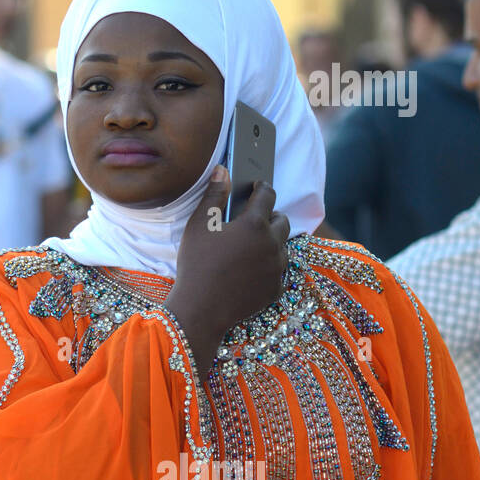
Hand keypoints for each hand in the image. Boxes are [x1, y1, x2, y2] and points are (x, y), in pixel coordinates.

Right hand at [164, 166, 289, 369]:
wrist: (201, 308)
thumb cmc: (197, 263)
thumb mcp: (199, 225)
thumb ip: (214, 195)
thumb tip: (222, 171)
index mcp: (255, 224)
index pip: (267, 195)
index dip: (262, 187)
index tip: (258, 186)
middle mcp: (272, 244)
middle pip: (282, 220)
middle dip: (271, 216)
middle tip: (252, 220)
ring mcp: (277, 268)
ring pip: (282, 246)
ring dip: (271, 242)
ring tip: (249, 246)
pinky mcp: (276, 288)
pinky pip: (278, 271)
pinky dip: (268, 266)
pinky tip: (249, 269)